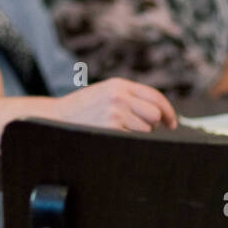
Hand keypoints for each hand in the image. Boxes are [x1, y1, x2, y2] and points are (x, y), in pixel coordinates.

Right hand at [54, 78, 176, 131]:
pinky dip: (129, 141)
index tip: (172, 123)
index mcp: (119, 85)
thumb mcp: (104, 94)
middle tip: (142, 129)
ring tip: (119, 131)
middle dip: (152, 124)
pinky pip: (133, 139)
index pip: (155, 96)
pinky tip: (114, 137)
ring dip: (138, 134)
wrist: (55, 118)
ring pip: (146, 128)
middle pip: (154, 114)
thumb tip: (159, 113)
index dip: (168, 112)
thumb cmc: (82, 109)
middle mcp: (119, 96)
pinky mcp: (110, 128)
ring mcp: (115, 112)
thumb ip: (128, 97)